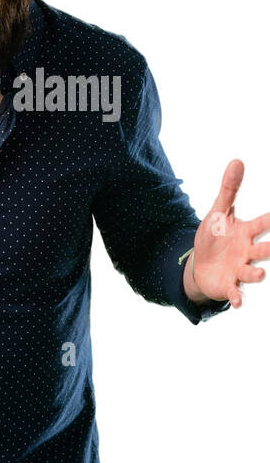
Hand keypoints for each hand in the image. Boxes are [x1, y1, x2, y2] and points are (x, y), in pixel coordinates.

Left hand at [189, 159, 269, 308]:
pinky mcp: (228, 285)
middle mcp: (248, 251)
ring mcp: (239, 269)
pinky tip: (238, 302)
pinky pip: (235, 292)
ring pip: (253, 272)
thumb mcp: (218, 212)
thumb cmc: (215, 237)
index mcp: (248, 232)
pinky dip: (237, 297)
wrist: (200, 264)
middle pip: (265, 250)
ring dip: (256, 274)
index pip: (266, 223)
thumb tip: (237, 160)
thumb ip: (229, 189)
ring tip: (259, 274)